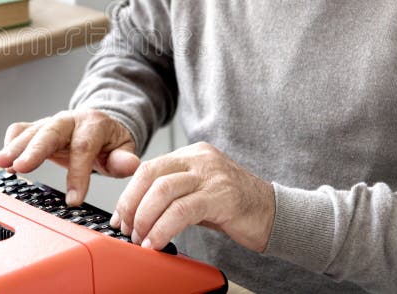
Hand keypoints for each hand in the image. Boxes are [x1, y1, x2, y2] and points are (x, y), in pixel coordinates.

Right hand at [0, 110, 139, 205]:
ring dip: (15, 147)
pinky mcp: (37, 127)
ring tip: (1, 162)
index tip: (74, 200)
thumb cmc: (110, 141)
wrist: (99, 124)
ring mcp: (51, 123)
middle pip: (50, 133)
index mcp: (93, 124)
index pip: (84, 148)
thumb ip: (124, 159)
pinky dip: (11, 143)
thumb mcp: (124, 148)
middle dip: (34, 150)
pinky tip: (5, 161)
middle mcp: (68, 120)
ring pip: (31, 132)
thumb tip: (131, 165)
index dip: (78, 174)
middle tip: (21, 167)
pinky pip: (21, 130)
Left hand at [110, 142, 274, 252]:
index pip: (149, 168)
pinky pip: (182, 211)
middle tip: (127, 229)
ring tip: (141, 239)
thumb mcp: (199, 191)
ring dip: (145, 219)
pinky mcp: (222, 196)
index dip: (129, 194)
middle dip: (132, 205)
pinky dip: (163, 228)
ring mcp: (212, 175)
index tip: (120, 217)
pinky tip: (157, 242)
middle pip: (151, 175)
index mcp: (192, 154)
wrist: (275, 214)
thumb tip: (137, 213)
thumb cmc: (235, 207)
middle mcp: (200, 158)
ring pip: (163, 191)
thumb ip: (173, 193)